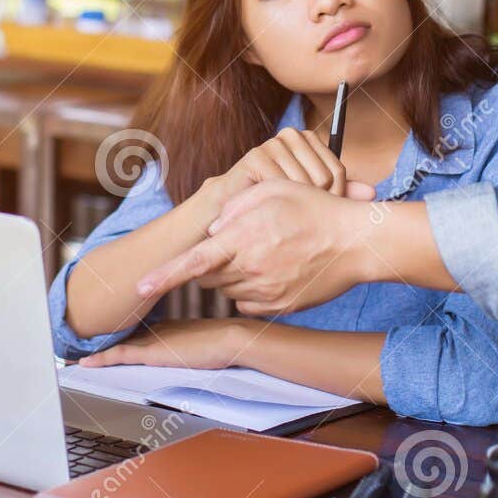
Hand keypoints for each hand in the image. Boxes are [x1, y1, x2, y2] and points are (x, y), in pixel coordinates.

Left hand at [76, 319, 257, 370]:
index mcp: (167, 328)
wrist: (233, 340)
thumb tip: (192, 351)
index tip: (100, 340)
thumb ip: (190, 345)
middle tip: (76, 347)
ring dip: (95, 352)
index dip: (117, 338)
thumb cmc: (225, 344)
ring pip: (116, 346)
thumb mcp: (203, 343)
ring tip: (72, 357)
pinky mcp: (152, 353)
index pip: (135, 334)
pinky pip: (119, 356)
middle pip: (122, 338)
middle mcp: (155, 331)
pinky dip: (101, 359)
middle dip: (100, 343)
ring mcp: (152, 341)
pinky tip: (85, 364)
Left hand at [136, 179, 373, 315]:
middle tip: (235, 241)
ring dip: (233, 272)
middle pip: (208, 276)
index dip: (164, 275)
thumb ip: (235, 206)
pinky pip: (249, 301)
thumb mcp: (273, 190)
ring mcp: (265, 292)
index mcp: (244, 239)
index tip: (141, 286)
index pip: (194, 262)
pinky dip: (251, 288)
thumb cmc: (315, 209)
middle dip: (210, 261)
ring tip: (263, 250)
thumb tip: (214, 227)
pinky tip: (274, 268)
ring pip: (228, 288)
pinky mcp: (278, 307)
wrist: (356, 243)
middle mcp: (251, 269)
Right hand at [203, 128, 375, 207]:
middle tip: (295, 220)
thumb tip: (372, 193)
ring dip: (295, 208)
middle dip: (315, 205)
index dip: (333, 199)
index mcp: (308, 141)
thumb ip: (339, 193)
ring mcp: (273, 144)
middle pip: (326, 177)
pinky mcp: (256, 157)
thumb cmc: (269, 208)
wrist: (224, 216)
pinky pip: (285, 186)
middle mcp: (292, 136)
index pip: (338, 171)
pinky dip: (279, 206)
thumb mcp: (307, 200)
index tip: (318, 218)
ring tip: (280, 218)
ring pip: (308, 184)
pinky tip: (267, 214)